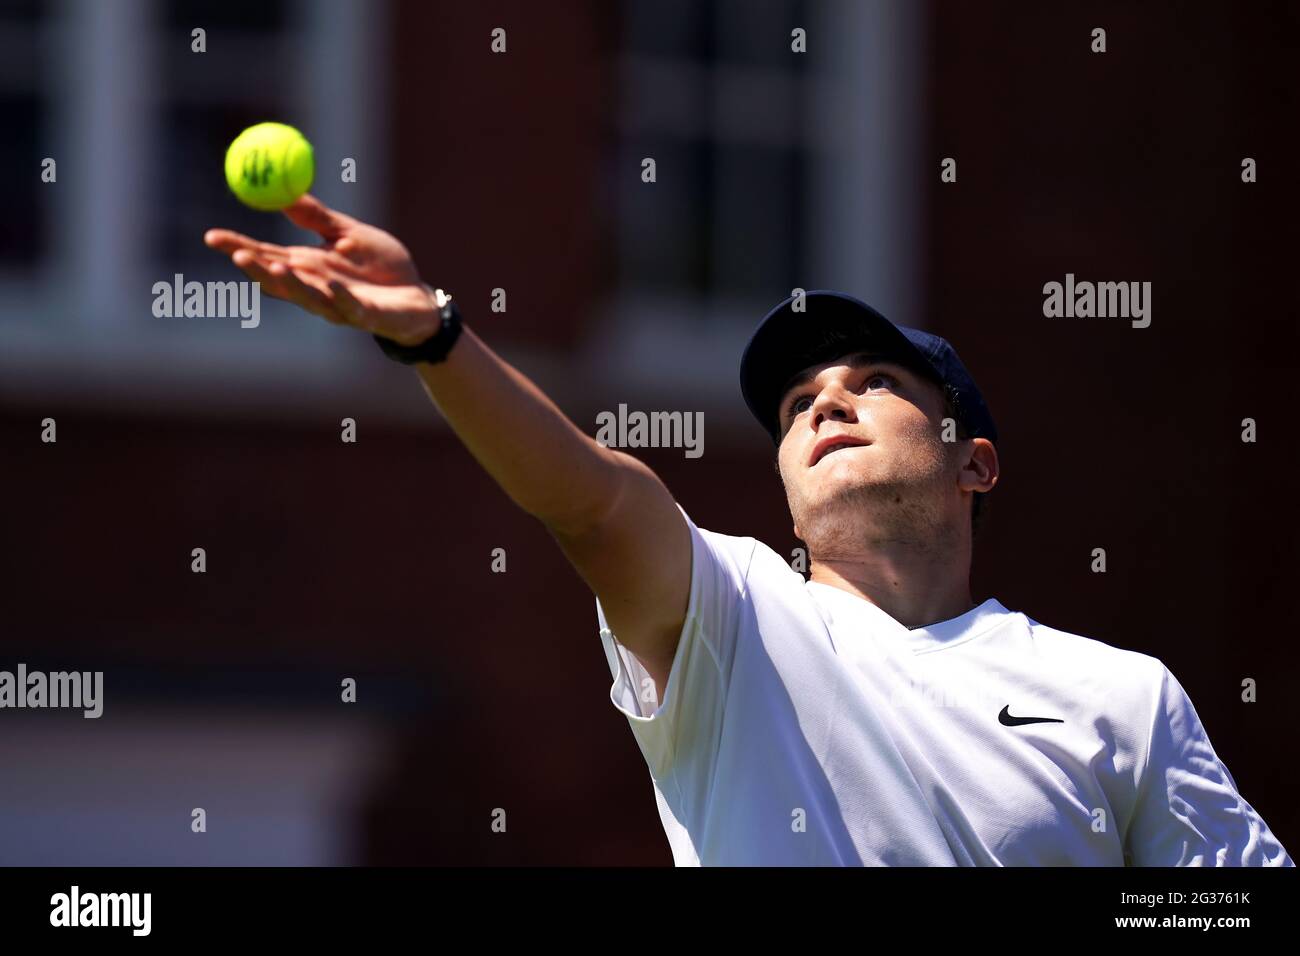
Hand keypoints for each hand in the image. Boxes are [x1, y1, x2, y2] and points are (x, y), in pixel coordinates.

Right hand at [204, 194, 441, 344]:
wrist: (418, 298)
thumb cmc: (382, 267)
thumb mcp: (348, 235)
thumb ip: (318, 218)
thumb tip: (286, 190)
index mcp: (307, 266)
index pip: (265, 256)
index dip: (238, 248)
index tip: (211, 236)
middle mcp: (315, 288)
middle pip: (278, 281)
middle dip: (256, 270)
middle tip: (238, 254)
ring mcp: (338, 305)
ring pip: (307, 297)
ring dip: (290, 283)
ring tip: (274, 265)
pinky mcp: (365, 316)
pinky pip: (349, 307)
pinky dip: (339, 296)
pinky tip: (332, 283)